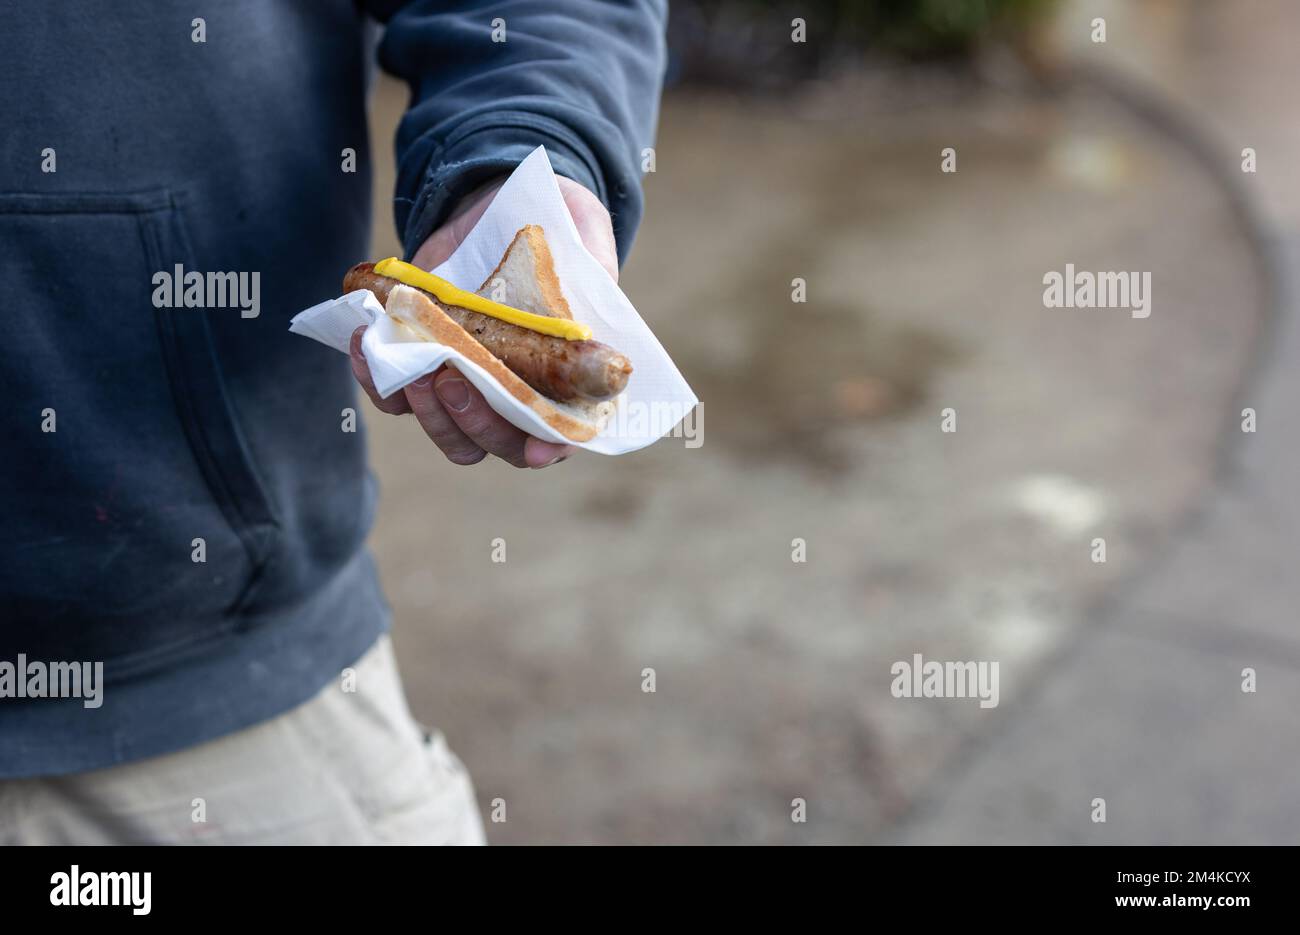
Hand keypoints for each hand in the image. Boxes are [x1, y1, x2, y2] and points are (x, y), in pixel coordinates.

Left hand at [349, 175, 617, 467]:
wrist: (498, 203)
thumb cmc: (557, 226)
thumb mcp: (583, 234)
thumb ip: (592, 272)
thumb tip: (583, 314)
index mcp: (569, 375)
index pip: (563, 432)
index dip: (550, 446)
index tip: (539, 448)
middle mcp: (518, 393)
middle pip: (496, 442)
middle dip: (473, 422)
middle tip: (453, 379)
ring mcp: (468, 384)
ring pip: (446, 431)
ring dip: (427, 412)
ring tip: (414, 366)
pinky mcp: (424, 363)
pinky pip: (394, 394)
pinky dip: (377, 379)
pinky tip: (367, 344)